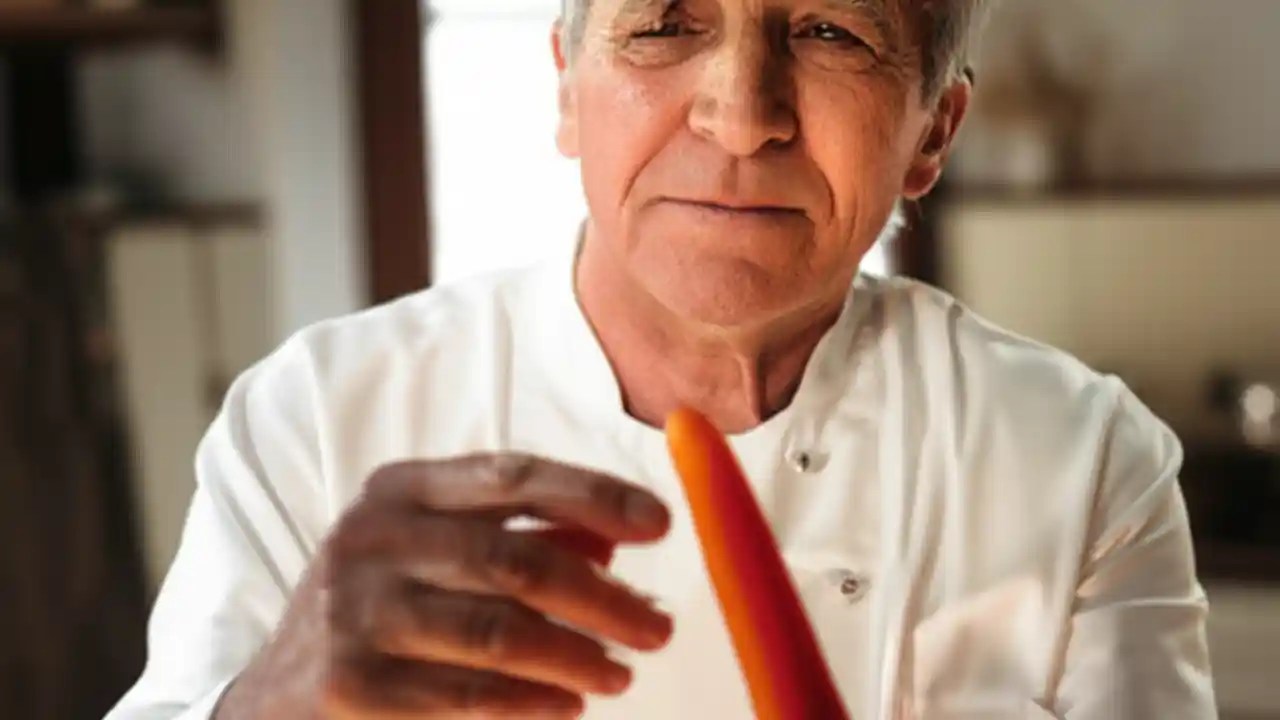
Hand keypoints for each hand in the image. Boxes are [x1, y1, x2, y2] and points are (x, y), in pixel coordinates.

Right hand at [215, 454, 672, 718]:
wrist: (276, 696)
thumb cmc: (380, 609)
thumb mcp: (435, 553)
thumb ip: (519, 535)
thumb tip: (615, 532)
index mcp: (399, 490)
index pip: (512, 475)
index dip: (595, 493)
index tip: (663, 523)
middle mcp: (372, 540)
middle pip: (515, 559)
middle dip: (603, 596)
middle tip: (659, 626)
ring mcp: (355, 614)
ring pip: (499, 633)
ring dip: (578, 655)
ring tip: (622, 672)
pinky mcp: (352, 685)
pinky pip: (469, 695)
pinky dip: (533, 702)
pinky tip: (569, 705)